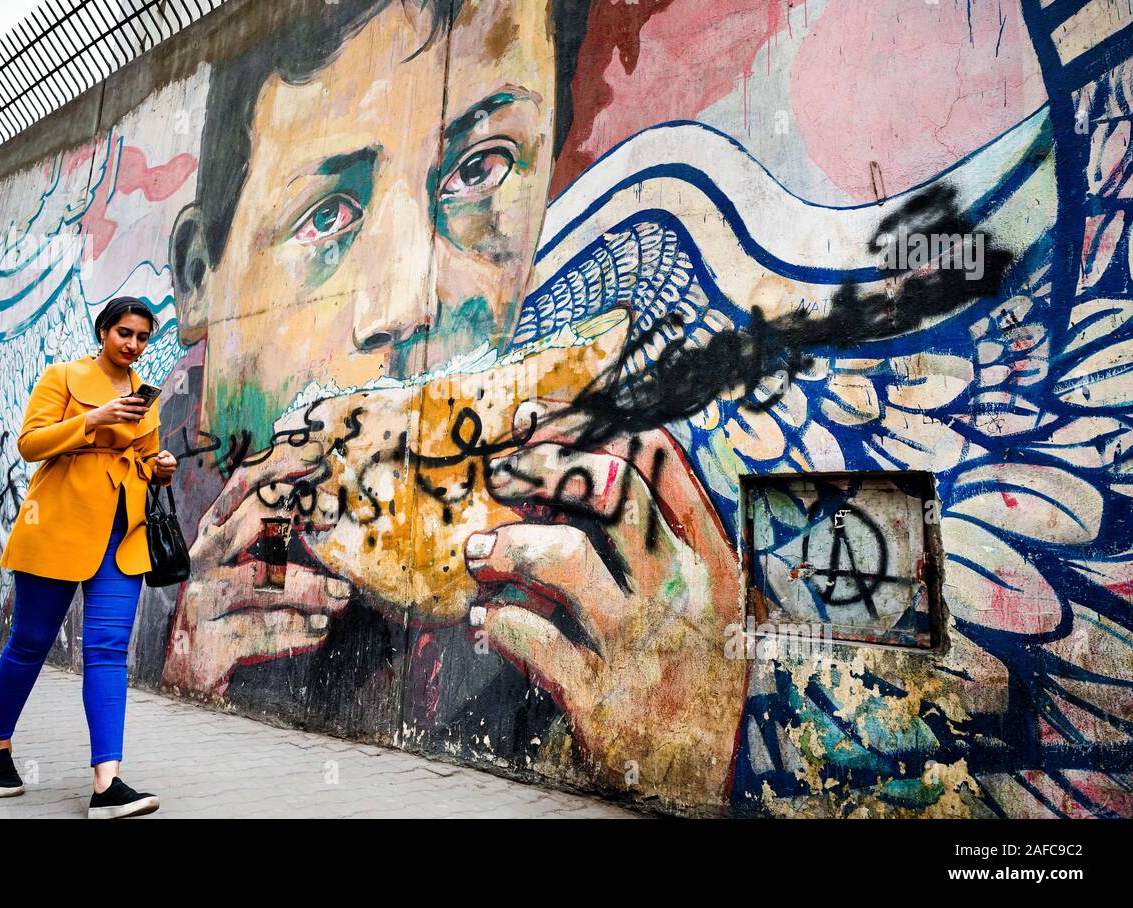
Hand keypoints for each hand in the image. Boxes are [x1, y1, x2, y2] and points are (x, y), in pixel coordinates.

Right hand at [88, 394, 147, 429]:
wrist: (97, 416)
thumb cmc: (107, 408)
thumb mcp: (113, 402)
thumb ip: (122, 402)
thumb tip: (133, 402)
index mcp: (117, 401)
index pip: (129, 399)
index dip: (137, 399)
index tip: (143, 400)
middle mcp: (117, 407)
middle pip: (132, 408)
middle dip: (141, 409)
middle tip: (147, 409)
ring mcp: (117, 414)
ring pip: (131, 415)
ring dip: (139, 416)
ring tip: (143, 416)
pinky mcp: (117, 420)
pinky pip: (127, 420)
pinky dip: (133, 420)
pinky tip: (137, 420)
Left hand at [150, 449, 176, 479]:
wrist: (167, 462)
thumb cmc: (166, 457)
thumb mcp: (165, 453)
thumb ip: (163, 453)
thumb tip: (159, 456)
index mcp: (174, 462)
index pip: (165, 463)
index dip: (159, 461)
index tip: (157, 459)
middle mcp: (173, 469)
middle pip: (162, 468)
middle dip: (158, 464)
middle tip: (157, 461)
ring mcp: (170, 473)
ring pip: (159, 471)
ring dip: (157, 467)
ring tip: (158, 464)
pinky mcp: (166, 476)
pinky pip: (158, 474)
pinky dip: (156, 470)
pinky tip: (158, 467)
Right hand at [161, 435, 350, 697]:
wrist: (183, 682)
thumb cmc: (225, 617)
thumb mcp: (245, 573)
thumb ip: (274, 541)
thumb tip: (325, 507)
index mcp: (213, 538)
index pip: (242, 487)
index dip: (278, 466)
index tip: (316, 456)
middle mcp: (201, 563)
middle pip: (247, 522)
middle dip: (291, 512)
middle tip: (332, 510)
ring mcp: (199, 602)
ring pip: (258, 582)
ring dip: (306, 586)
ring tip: (342, 594)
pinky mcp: (206, 645)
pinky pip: (256, 631)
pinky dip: (292, 631)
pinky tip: (319, 629)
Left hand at [465, 400, 747, 806]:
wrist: (713, 779)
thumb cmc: (701, 675)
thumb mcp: (710, 602)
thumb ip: (659, 542)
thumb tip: (574, 478)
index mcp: (710, 558)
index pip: (654, 458)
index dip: (584, 424)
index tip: (536, 417)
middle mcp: (680, 589)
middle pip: (607, 490)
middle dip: (543, 465)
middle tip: (504, 471)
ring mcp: (639, 641)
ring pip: (561, 556)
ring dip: (507, 543)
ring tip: (481, 553)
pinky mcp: (598, 693)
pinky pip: (529, 635)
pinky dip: (497, 621)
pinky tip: (489, 621)